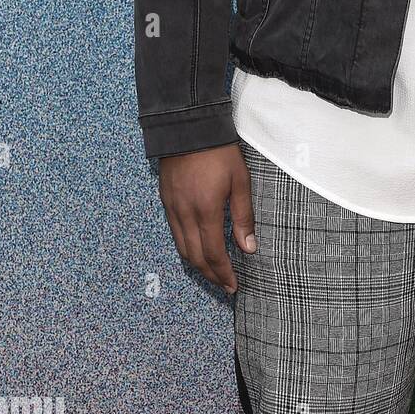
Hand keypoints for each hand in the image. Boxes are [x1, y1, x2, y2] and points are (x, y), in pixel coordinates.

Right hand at [158, 143, 255, 294]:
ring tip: (213, 273)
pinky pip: (174, 233)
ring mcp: (172, 208)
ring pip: (182, 248)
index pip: (213, 253)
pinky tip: (196, 250)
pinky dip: (185, 248)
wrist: (189, 128)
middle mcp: (185, 214)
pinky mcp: (166, 201)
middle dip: (211, 275)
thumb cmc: (220, 152)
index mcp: (206, 211)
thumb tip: (248, 248)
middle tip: (224, 285)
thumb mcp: (240, 181)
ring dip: (197, 265)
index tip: (233, 285)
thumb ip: (244, 216)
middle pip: (195, 257)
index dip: (223, 273)